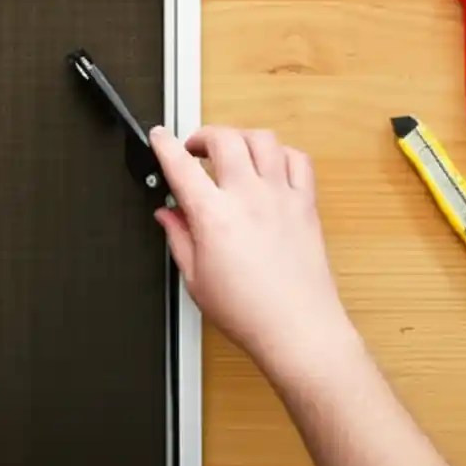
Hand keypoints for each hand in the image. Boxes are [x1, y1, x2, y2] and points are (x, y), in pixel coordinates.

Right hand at [149, 126, 353, 371]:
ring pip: (263, 139)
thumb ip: (179, 238)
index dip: (164, 145)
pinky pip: (298, 160)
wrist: (297, 329)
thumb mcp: (195, 279)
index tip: (159, 138)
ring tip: (231, 152)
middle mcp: (249, 198)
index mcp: (215, 216)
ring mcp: (281, 197)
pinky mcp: (306, 205)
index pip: (181, 165)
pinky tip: (269, 166)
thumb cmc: (250, 312)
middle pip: (224, 138)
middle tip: (194, 149)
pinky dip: (280, 154)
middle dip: (203, 136)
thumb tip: (167, 215)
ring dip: (241, 138)